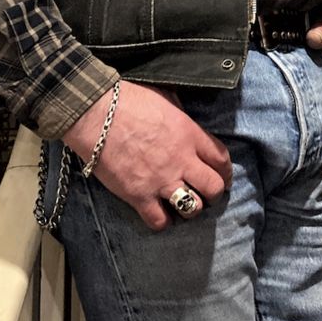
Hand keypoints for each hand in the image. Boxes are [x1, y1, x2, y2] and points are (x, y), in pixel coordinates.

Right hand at [63, 81, 232, 230]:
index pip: (221, 159)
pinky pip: (159, 221)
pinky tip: (159, 214)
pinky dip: (162, 221)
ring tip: (184, 205)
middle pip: (213, 187)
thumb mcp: (166, 99)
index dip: (226, 171)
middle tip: (207, 194)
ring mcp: (161, 180)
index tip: (223, 175)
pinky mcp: (138, 196)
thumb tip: (186, 121)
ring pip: (192, 208)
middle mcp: (181, 160)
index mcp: (190, 134)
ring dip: (190, 209)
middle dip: (214, 193)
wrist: (96, 114)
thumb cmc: (129, 100)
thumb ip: (181, 116)